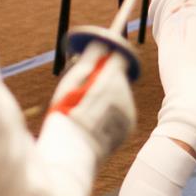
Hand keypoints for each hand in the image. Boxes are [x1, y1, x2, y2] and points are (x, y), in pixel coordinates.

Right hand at [47, 27, 138, 160]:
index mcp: (110, 78)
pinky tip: (96, 120)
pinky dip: (111, 112)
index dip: (109, 55)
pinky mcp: (129, 125)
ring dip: (108, 95)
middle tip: (86, 88)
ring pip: (121, 93)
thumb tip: (100, 44)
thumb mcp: (72, 81)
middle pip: (120, 75)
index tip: (100, 57)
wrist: (73, 151)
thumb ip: (89, 60)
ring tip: (88, 107)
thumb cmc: (66, 113)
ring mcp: (128, 111)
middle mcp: (124, 93)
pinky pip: (122, 111)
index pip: (118, 57)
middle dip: (106, 77)